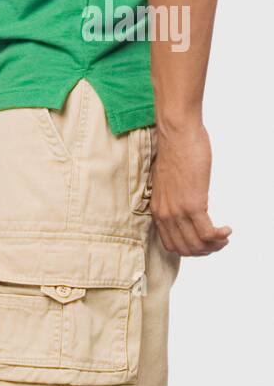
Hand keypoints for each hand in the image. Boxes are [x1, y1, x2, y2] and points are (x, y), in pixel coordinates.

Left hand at [151, 117, 231, 255]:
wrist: (176, 134)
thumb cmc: (174, 151)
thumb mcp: (166, 181)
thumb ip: (171, 197)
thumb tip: (183, 205)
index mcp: (157, 209)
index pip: (170, 244)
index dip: (189, 249)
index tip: (202, 243)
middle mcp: (165, 214)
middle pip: (185, 249)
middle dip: (204, 251)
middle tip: (217, 242)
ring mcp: (178, 211)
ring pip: (197, 245)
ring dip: (215, 245)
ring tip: (224, 236)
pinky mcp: (193, 204)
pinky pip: (208, 234)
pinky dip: (220, 236)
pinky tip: (227, 229)